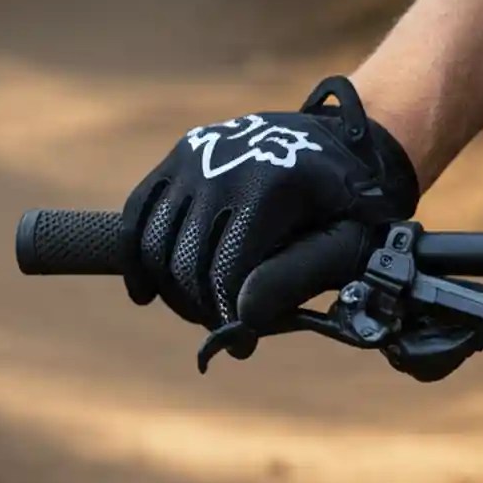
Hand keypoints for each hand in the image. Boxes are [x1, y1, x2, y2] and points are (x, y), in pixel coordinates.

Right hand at [119, 76, 418, 329]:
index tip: (242, 346)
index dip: (228, 316)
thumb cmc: (348, 200)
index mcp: (269, 187)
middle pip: (186, 262)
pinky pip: (138, 214)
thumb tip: (241, 316)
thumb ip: (299, 276)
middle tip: (223, 328)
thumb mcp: (346, 238)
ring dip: (170, 291)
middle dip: (200, 308)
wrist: (338, 137)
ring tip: (199, 311)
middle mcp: (224, 166)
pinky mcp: (179, 156)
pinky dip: (134, 259)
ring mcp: (196, 158)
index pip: (225, 271)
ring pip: (155, 244)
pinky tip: (144, 293)